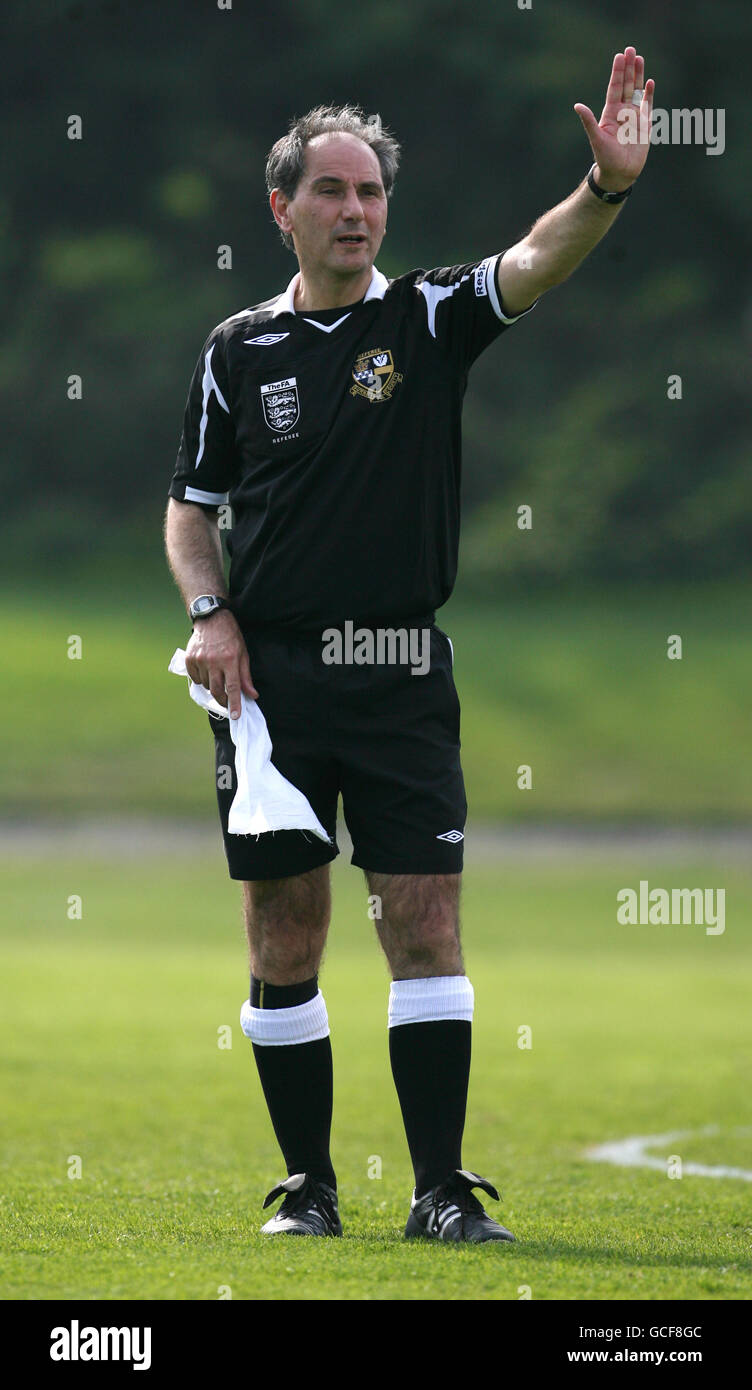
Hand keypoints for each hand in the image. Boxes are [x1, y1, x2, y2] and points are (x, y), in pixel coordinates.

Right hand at [184, 610, 257, 718]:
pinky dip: (202, 679)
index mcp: (230, 660)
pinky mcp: (190, 658)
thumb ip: (246, 677)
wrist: (212, 619)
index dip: (235, 703)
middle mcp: (214, 661)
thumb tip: (252, 695)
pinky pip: (195, 678)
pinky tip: (206, 669)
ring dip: (213, 686)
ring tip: (217, 674)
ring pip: (206, 685)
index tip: (236, 716)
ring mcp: (200, 660)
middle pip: (217, 690)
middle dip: (223, 700)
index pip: (233, 687)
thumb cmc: (231, 636)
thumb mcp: (243, 654)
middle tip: (227, 701)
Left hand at [574, 46, 654, 192]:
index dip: (617, 73)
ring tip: (639, 58)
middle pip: (627, 85)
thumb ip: (589, 121)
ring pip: (637, 91)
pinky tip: (649, 82)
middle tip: (630, 49)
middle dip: (628, 68)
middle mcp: (623, 111)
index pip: (614, 88)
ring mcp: (634, 116)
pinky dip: (649, 94)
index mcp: (610, 113)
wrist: (619, 174)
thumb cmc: (606, 158)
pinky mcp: (645, 124)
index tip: (619, 56)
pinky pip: (648, 106)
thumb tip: (577, 106)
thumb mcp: (596, 138)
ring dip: (638, 75)